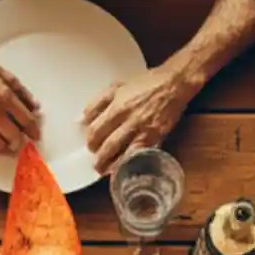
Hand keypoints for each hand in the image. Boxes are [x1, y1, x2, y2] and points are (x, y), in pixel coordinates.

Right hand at [0, 41, 40, 153]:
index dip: (33, 130)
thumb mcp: (4, 73)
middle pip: (13, 135)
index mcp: (3, 96)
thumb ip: (21, 92)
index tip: (35, 134)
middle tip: (22, 140)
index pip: (25, 120)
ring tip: (10, 144)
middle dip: (21, 140)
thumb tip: (35, 107)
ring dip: (6, 146)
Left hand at [83, 66, 197, 173]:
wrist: (173, 84)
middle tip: (96, 162)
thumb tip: (81, 119)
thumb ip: (98, 103)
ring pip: (120, 152)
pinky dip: (128, 163)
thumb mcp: (117, 86)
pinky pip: (137, 154)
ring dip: (109, 164)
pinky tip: (123, 168)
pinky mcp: (154, 137)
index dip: (90, 141)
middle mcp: (127, 119)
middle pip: (105, 144)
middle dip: (98, 157)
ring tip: (104, 170)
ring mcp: (141, 130)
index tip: (90, 146)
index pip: (94, 130)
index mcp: (116, 106)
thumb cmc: (145, 84)